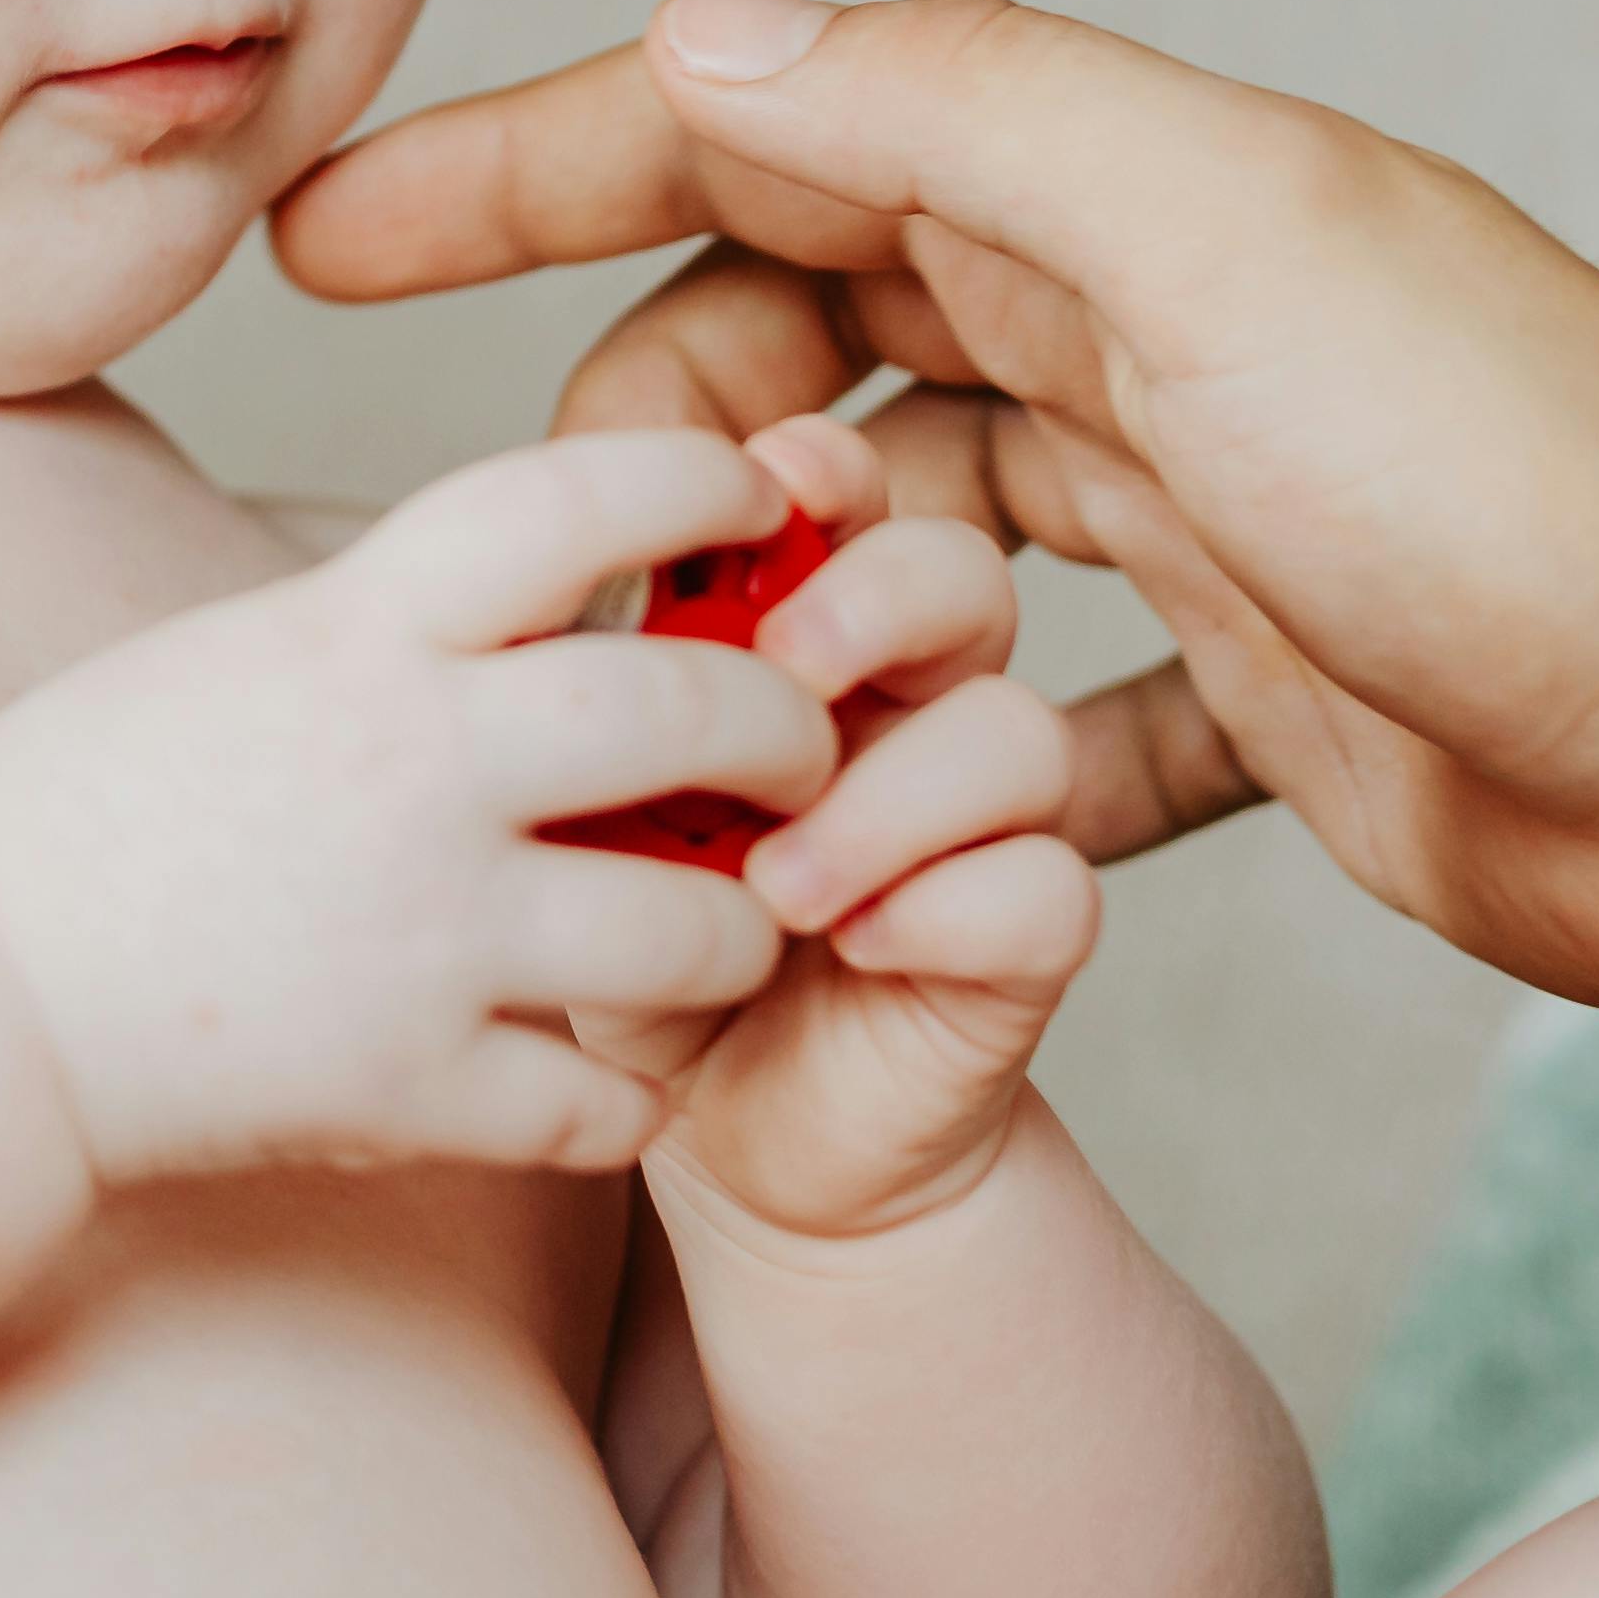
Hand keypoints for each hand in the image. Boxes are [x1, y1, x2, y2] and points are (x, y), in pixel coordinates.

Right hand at [0, 430, 840, 1181]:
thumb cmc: (73, 812)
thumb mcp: (231, 651)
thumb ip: (392, 621)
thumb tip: (551, 575)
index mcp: (352, 631)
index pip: (578, 496)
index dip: (702, 481)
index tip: (759, 501)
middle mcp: (413, 766)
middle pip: (700, 709)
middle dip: (787, 727)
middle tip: (794, 748)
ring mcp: (424, 934)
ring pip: (703, 928)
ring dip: (738, 930)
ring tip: (714, 929)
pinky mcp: (414, 1089)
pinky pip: (609, 1107)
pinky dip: (626, 1102)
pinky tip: (598, 1078)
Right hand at [268, 0, 1598, 1039]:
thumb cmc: (1531, 475)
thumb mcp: (1217, 236)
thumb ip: (957, 118)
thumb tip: (699, 40)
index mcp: (1098, 187)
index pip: (741, 136)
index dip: (518, 170)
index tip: (322, 244)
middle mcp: (1132, 323)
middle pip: (782, 351)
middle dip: (646, 462)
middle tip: (587, 599)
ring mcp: (1192, 510)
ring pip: (886, 539)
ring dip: (783, 633)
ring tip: (726, 743)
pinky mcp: (1262, 696)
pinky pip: (1030, 727)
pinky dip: (942, 781)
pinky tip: (888, 858)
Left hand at [584, 423, 1101, 1238]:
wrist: (721, 1123)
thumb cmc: (644, 941)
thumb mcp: (587, 814)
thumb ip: (594, 706)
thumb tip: (548, 593)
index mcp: (802, 640)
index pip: (844, 506)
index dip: (824, 475)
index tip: (764, 482)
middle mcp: (907, 704)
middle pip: (962, 576)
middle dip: (881, 597)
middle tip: (788, 662)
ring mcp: (981, 820)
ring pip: (1019, 732)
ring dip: (892, 798)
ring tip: (780, 882)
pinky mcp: (1025, 940)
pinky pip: (1051, 887)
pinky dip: (951, 909)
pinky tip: (860, 945)